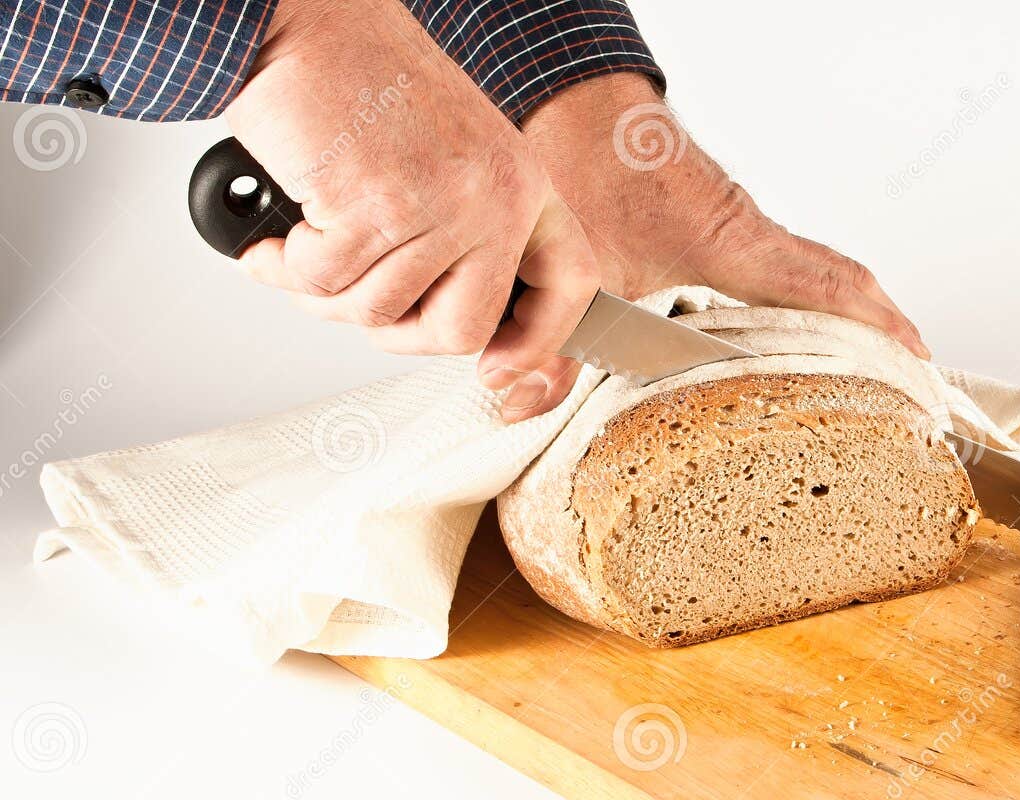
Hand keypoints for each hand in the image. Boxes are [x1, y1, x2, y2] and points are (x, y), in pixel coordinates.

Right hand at [226, 0, 598, 418]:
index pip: (569, 283)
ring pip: (380, 313)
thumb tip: (461, 329)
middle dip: (396, 334)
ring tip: (299, 250)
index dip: (539, 339)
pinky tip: (274, 239)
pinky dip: (285, 271)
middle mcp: (494, 197)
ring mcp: (438, 204)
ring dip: (323, 296)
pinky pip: (324, 285)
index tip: (500, 368)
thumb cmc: (361, 83)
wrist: (299, 21)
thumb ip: (470, 235)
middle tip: (353, 304)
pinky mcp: (372, 208)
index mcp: (524, 184)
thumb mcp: (452, 159)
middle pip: (462, 329)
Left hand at [523, 73, 929, 359]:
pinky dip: (796, 297)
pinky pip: (773, 267)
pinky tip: (777, 331)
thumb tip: (532, 402)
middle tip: (907, 372)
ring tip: (860, 362)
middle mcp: (746, 231)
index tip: (915, 355)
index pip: (827, 285)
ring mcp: (733, 226)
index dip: (877, 323)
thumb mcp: (573, 273)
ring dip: (839, 312)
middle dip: (878, 325)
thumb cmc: (582, 167)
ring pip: (807, 272)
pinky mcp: (710, 225)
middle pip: (836, 280)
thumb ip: (558, 344)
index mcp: (734, 242)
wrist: (565, 102)